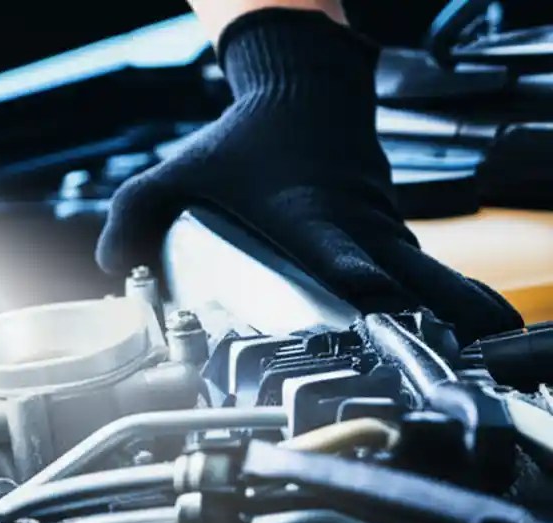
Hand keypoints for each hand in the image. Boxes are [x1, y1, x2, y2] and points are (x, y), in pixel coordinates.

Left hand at [95, 9, 522, 343]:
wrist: (304, 99)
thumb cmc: (239, 146)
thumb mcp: (172, 176)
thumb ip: (131, 218)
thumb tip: (107, 267)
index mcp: (307, 219)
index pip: (338, 254)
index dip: (354, 281)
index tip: (373, 303)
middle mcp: (358, 233)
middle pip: (409, 282)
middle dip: (427, 321)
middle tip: (445, 362)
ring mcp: (384, 240)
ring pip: (432, 285)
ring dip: (451, 321)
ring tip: (476, 364)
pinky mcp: (396, 246)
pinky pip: (428, 284)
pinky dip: (448, 311)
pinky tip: (467, 344)